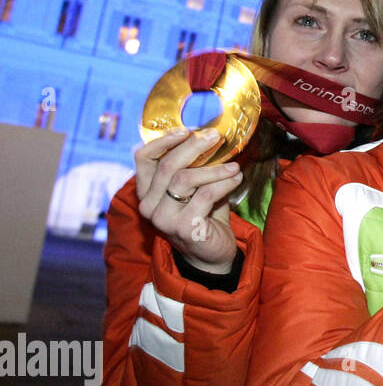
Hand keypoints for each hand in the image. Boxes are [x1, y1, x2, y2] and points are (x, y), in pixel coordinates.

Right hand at [134, 128, 243, 273]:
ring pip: (186, 178)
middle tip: (216, 137)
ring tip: (234, 166)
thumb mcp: (195, 189)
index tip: (187, 130)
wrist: (212, 255)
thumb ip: (194, 167)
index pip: (143, 158)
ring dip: (215, 168)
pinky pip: (205, 195)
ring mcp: (164, 218)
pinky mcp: (184, 228)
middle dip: (194, 146)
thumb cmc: (204, 216)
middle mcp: (149, 205)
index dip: (163, 140)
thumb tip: (210, 137)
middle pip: (168, 164)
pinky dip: (224, 183)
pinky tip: (236, 178)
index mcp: (146, 192)